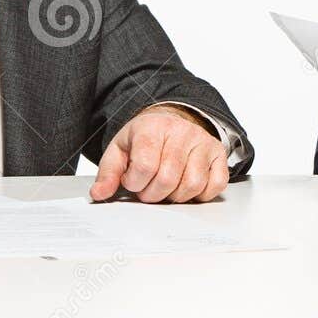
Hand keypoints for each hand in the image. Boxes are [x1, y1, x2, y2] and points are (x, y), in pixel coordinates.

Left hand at [89, 105, 229, 202]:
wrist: (172, 120)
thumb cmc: (146, 138)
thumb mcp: (120, 149)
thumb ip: (108, 172)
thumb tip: (99, 193)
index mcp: (152, 127)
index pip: (145, 165)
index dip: (135, 182)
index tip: (132, 180)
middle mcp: (181, 132)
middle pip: (168, 179)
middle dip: (153, 194)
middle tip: (148, 189)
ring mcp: (203, 142)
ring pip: (192, 185)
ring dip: (175, 197)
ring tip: (166, 188)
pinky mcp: (218, 154)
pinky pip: (215, 185)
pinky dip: (200, 194)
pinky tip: (186, 186)